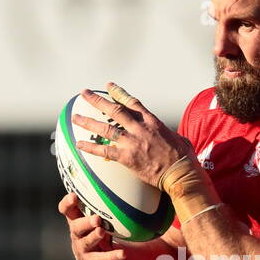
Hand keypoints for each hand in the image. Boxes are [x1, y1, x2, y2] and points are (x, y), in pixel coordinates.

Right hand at [58, 193, 125, 259]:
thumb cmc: (99, 233)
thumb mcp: (99, 219)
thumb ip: (104, 205)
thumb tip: (125, 183)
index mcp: (76, 221)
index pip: (66, 210)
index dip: (67, 204)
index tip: (74, 196)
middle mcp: (77, 234)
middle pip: (76, 227)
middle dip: (85, 222)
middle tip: (96, 218)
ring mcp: (82, 249)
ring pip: (85, 243)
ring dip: (94, 237)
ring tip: (102, 232)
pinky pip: (102, 259)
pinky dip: (113, 256)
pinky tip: (123, 253)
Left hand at [72, 82, 194, 188]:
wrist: (181, 173)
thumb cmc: (184, 159)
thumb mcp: (179, 139)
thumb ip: (170, 135)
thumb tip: (173, 137)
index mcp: (152, 121)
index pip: (132, 102)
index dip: (119, 93)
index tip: (108, 85)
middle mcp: (140, 128)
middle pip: (114, 110)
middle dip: (97, 100)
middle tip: (83, 93)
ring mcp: (132, 142)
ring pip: (105, 128)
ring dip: (88, 122)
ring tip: (75, 117)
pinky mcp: (127, 157)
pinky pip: (104, 151)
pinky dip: (90, 147)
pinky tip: (79, 144)